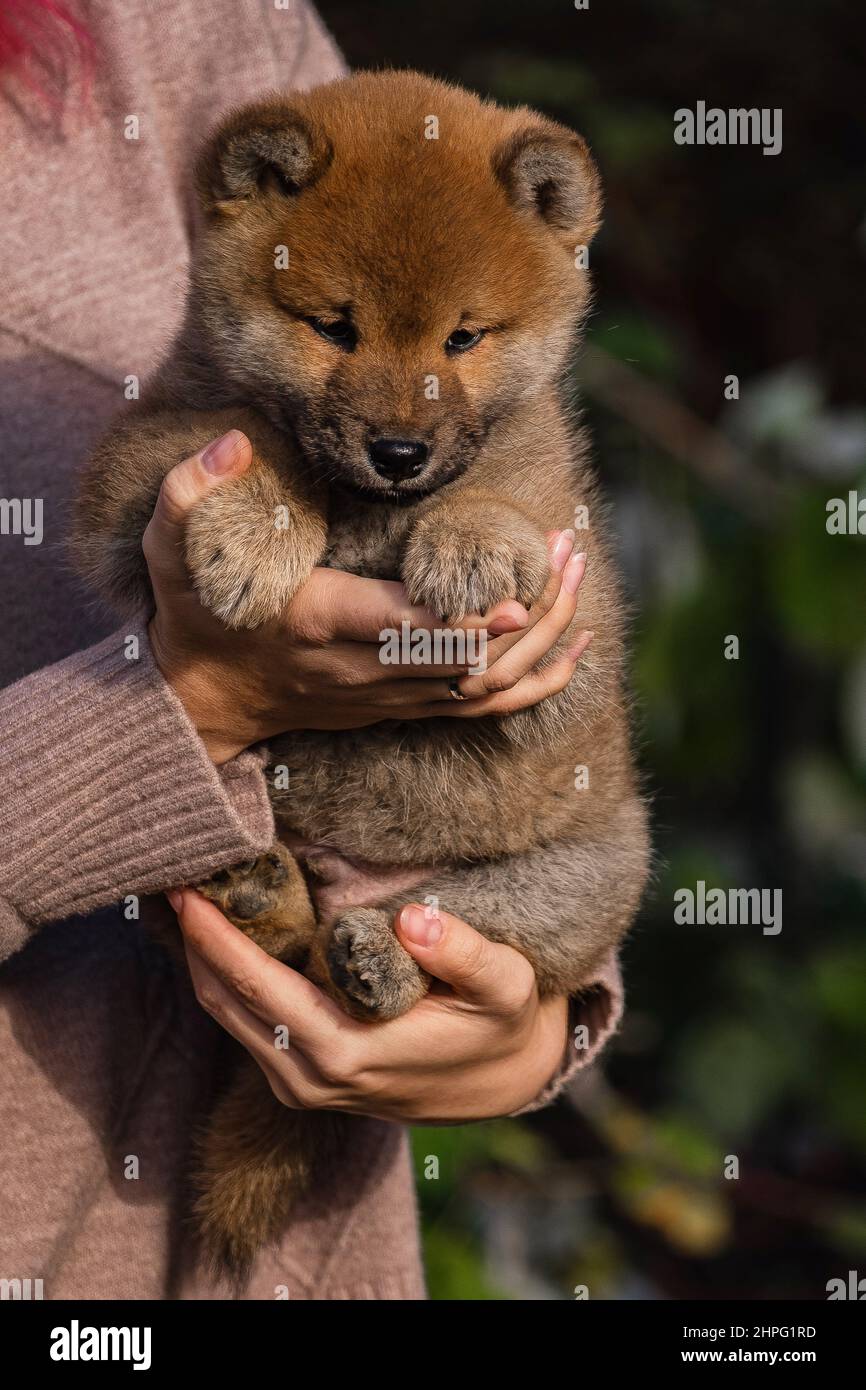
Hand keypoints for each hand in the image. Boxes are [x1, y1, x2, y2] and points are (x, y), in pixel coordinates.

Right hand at [146, 430, 590, 762]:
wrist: (203, 698)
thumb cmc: (197, 612)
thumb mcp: (168, 548)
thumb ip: (190, 492)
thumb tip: (232, 442)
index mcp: (321, 624)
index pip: (403, 634)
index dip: (465, 624)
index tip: (517, 597)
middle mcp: (365, 670)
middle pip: (465, 662)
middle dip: (530, 616)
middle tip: (567, 550)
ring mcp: (389, 697)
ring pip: (484, 689)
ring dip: (542, 642)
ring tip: (576, 574)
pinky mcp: (403, 707)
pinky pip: (483, 710)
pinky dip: (536, 684)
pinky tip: (575, 648)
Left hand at [171, 889, 569, 1121]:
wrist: (502, 1085)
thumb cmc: (501, 1026)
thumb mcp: (505, 986)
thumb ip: (464, 953)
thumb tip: (414, 918)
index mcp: (347, 1053)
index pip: (258, 988)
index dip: (215, 937)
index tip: (186, 888)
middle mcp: (309, 1078)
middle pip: (223, 1001)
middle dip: (195, 939)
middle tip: (177, 875)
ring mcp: (300, 1085)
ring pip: (225, 1015)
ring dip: (205, 957)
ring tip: (194, 894)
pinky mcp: (300, 1079)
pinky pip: (245, 1023)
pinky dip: (226, 977)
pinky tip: (226, 932)